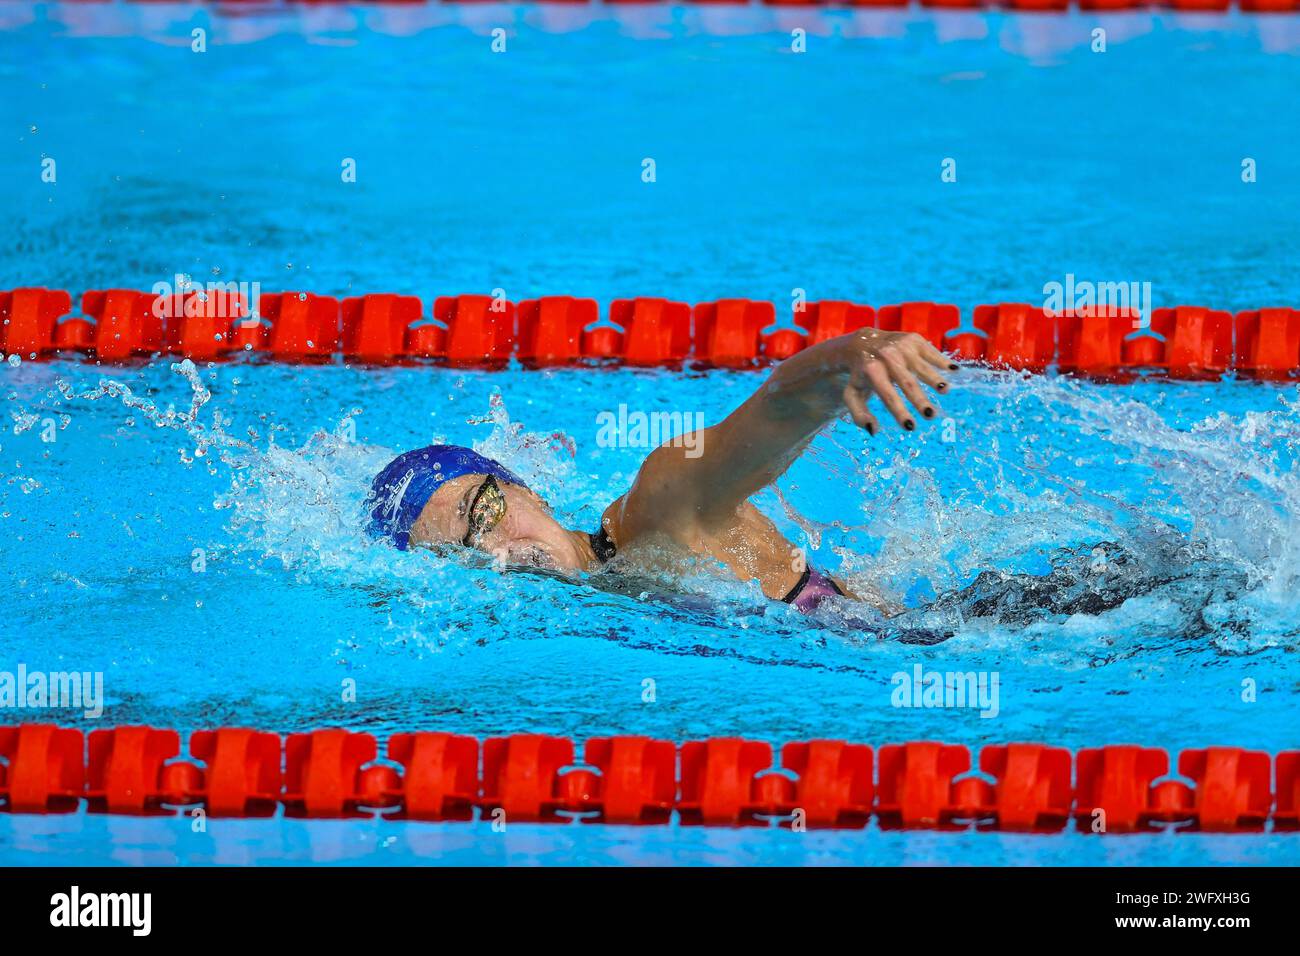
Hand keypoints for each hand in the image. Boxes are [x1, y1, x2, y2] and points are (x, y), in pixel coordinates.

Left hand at [834, 329, 957, 434]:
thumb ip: (859, 414)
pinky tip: (954, 370)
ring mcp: (901, 346)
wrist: (862, 342)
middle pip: (907, 383)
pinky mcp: (913, 339)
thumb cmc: (861, 375)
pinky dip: (942, 361)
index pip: (888, 396)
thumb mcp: (852, 394)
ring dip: (934, 378)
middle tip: (931, 415)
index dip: (900, 412)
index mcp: (872, 371)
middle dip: (919, 400)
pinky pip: (930, 351)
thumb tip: (874, 431)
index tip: (911, 427)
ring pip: (921, 366)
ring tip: (944, 390)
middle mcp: (887, 357)